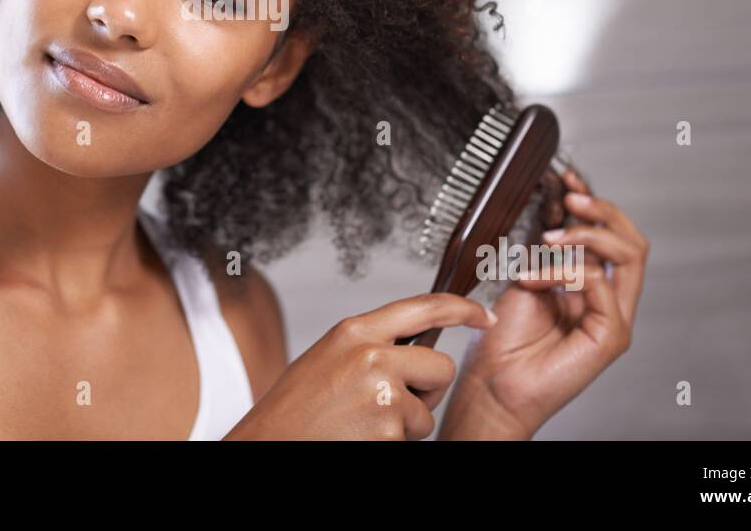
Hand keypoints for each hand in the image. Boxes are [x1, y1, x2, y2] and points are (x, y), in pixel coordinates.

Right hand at [225, 292, 497, 439]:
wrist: (268, 441)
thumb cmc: (295, 409)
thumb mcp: (328, 358)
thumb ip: (369, 346)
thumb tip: (413, 348)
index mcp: (354, 331)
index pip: (422, 307)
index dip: (461, 309)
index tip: (481, 315)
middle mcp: (371, 353)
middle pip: (440, 366)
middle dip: (428, 390)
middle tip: (392, 405)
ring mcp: (381, 390)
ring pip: (428, 410)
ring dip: (406, 424)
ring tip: (363, 424)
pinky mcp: (388, 425)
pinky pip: (413, 436)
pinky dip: (393, 443)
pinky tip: (360, 437)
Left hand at [444, 168, 648, 437]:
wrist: (493, 382)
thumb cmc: (503, 338)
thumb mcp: (526, 275)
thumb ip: (547, 248)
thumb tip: (556, 205)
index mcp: (592, 286)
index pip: (612, 236)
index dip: (594, 202)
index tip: (566, 178)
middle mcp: (609, 301)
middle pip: (634, 241)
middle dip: (602, 209)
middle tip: (571, 197)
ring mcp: (614, 318)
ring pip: (629, 254)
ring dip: (585, 236)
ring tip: (548, 241)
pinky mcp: (612, 336)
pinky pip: (599, 284)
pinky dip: (563, 271)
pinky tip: (534, 279)